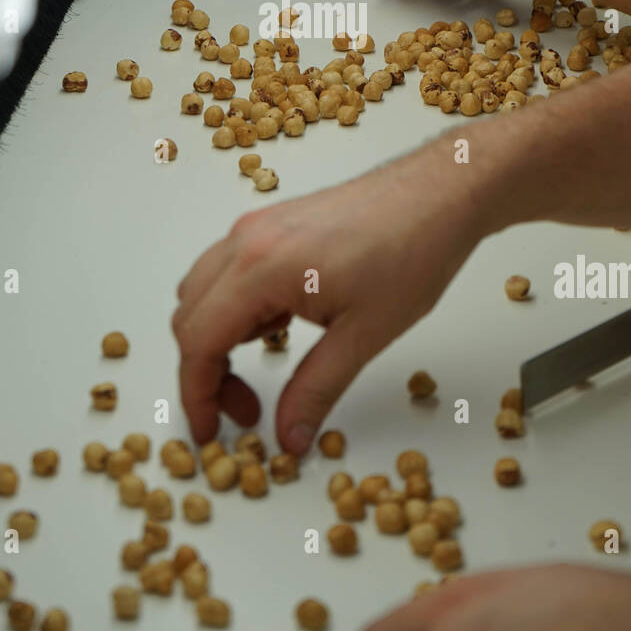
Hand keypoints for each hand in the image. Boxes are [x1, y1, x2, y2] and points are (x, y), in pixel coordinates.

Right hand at [173, 140, 481, 453]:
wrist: (440, 192)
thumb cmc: (412, 250)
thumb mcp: (364, 335)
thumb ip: (316, 390)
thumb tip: (287, 437)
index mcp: (260, 266)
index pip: (197, 341)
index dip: (197, 394)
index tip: (214, 431)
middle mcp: (246, 239)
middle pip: (189, 316)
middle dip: (206, 371)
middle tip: (246, 409)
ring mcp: (257, 226)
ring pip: (204, 291)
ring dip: (218, 337)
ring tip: (266, 366)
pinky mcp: (273, 223)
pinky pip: (229, 270)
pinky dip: (236, 307)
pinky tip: (280, 326)